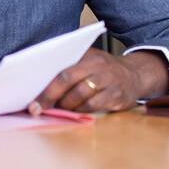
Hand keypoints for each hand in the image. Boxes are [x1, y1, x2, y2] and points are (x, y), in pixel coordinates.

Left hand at [30, 48, 168, 113]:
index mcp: (88, 56)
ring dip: (66, 106)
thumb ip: (70, 65)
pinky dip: (81, 111)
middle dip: (50, 98)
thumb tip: (38, 81)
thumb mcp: (90, 60)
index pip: (63, 70)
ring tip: (59, 109)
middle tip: (37, 109)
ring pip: (81, 96)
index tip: (32, 101)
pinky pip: (94, 107)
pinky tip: (75, 112)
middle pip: (69, 81)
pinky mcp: (117, 97)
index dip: (46, 88)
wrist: (136, 75)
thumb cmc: (104, 70)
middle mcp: (99, 67)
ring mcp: (109, 82)